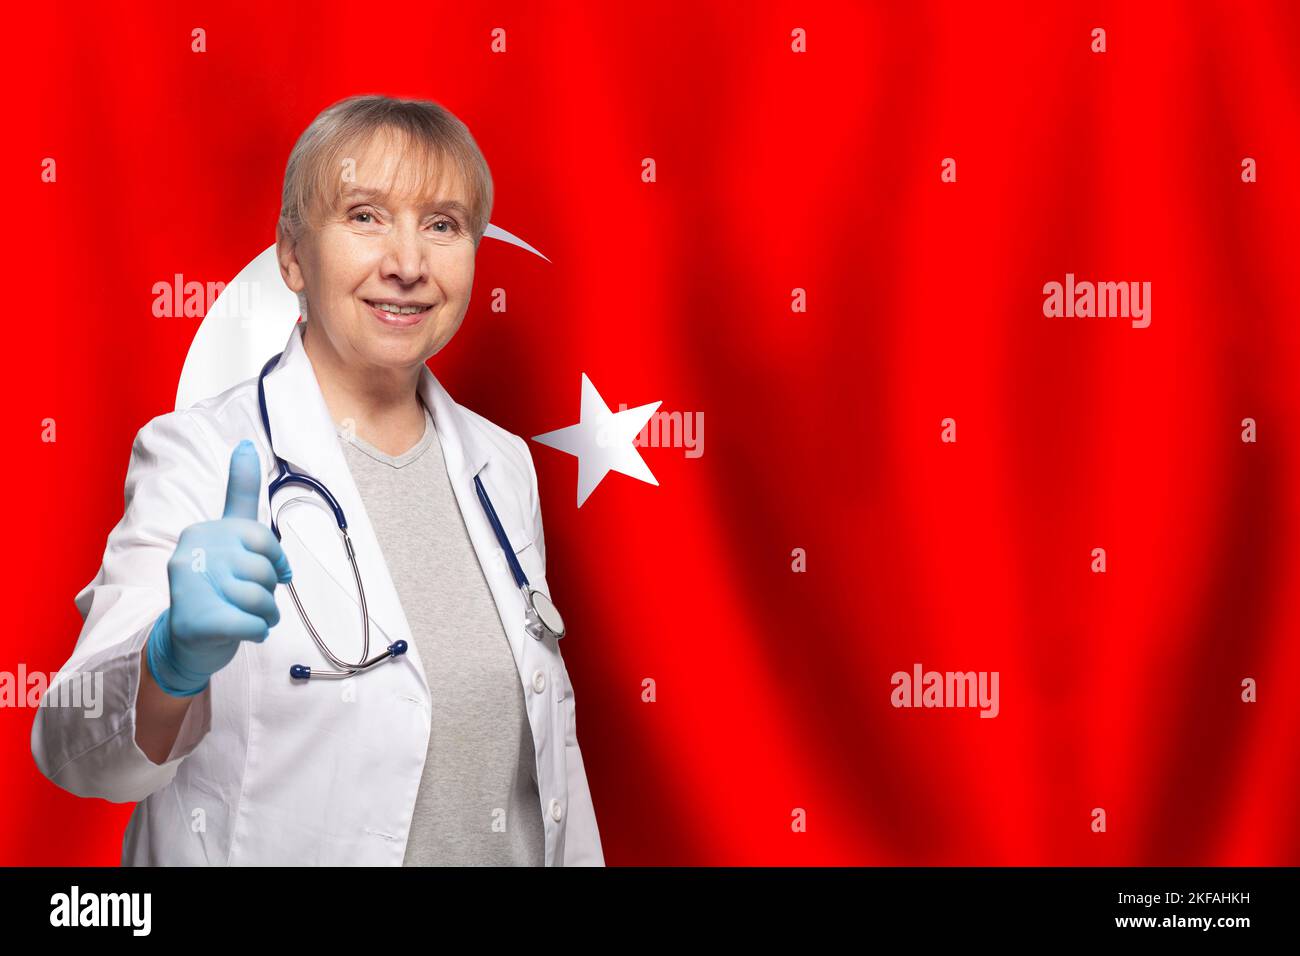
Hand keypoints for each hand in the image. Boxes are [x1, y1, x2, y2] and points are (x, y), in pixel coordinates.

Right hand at [146, 440, 292, 696]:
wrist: (187, 642)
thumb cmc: (218, 587)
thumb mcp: (229, 538)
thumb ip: (240, 494)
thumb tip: (247, 444)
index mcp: (201, 531)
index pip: (261, 538)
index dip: (275, 560)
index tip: (272, 571)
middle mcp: (191, 554)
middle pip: (264, 570)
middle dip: (268, 591)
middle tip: (250, 600)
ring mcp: (189, 588)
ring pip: (261, 599)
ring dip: (265, 615)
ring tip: (245, 616)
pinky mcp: (196, 620)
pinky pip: (254, 625)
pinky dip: (258, 632)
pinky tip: (243, 632)